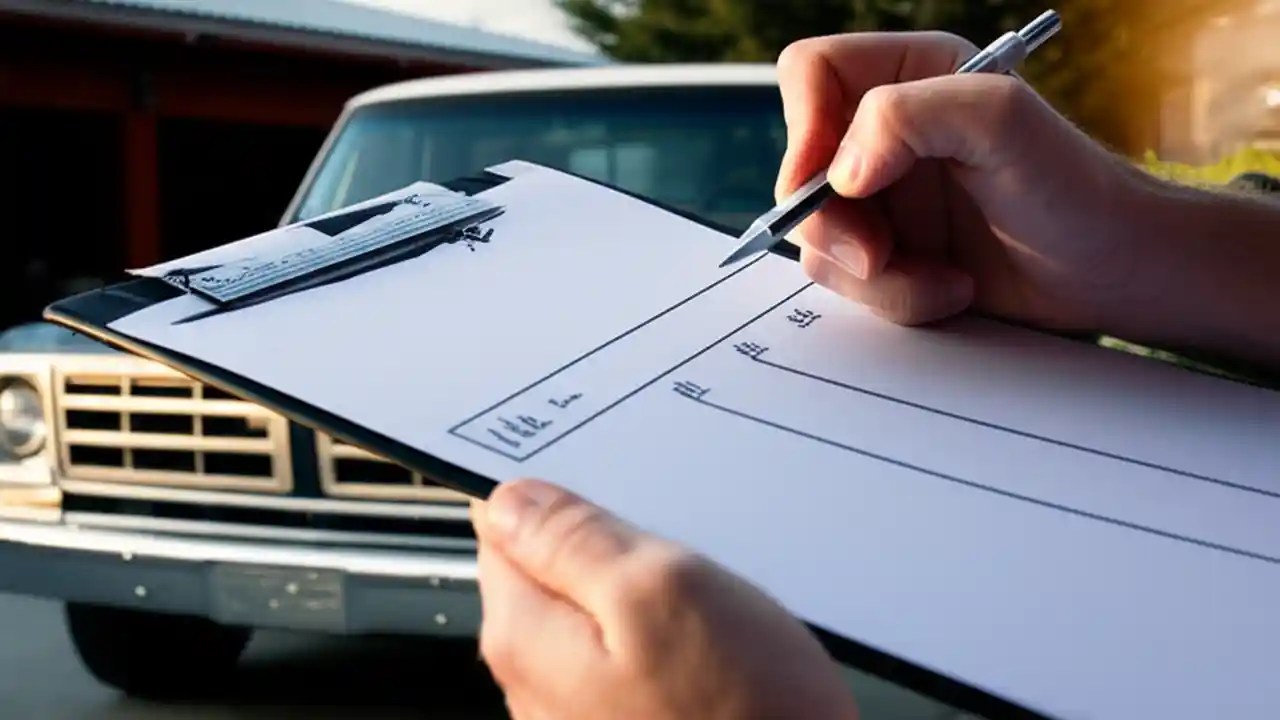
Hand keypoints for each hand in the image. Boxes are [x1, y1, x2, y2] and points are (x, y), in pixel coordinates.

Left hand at [472, 478, 858, 719]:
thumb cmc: (745, 719)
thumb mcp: (663, 591)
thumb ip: (574, 539)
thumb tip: (511, 500)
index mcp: (527, 638)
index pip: (501, 529)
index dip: (553, 494)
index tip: (603, 479)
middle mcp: (536, 686)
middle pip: (550, 574)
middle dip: (608, 545)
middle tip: (676, 541)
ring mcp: (581, 714)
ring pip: (596, 615)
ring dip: (644, 592)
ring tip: (705, 592)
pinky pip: (630, 656)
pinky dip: (665, 634)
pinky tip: (714, 638)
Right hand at [775, 31, 1152, 330]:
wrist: (1114, 273)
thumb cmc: (1076, 189)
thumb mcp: (999, 122)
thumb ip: (906, 117)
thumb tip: (840, 175)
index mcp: (908, 74)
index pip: (810, 73)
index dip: (803, 128)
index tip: (831, 183)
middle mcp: (886, 134)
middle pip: (799, 171)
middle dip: (836, 226)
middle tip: (879, 254)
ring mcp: (884, 199)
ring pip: (818, 239)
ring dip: (873, 275)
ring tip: (940, 279)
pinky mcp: (891, 255)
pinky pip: (849, 283)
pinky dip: (894, 299)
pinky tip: (949, 290)